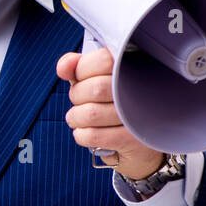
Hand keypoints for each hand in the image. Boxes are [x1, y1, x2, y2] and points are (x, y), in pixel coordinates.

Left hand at [55, 48, 164, 179]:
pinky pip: (93, 136)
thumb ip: (79, 67)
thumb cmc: (115, 104)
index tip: (81, 78)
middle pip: (96, 88)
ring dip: (76, 117)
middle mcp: (142, 90)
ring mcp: (139, 117)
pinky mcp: (133, 140)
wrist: (142, 144)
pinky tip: (86, 132)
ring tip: (79, 118)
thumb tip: (63, 67)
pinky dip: (81, 135)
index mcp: (134, 69)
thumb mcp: (98, 79)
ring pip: (91, 114)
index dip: (82, 70)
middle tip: (79, 100)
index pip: (103, 61)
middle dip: (77, 95)